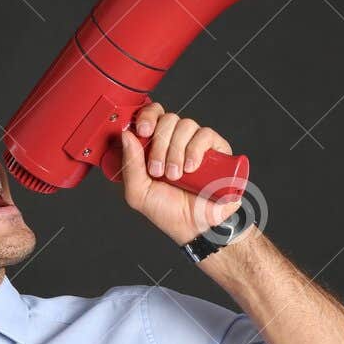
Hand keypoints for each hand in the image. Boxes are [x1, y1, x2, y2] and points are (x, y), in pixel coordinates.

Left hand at [115, 102, 243, 243]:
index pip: (153, 115)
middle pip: (168, 119)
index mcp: (157, 147)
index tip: (143, 131)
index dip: (147, 116)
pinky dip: (195, 149)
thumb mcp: (139, 192)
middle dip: (159, 144)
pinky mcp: (217, 150)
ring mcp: (197, 145)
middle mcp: (177, 142)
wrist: (195, 228)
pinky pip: (205, 135)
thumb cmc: (169, 212)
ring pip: (185, 125)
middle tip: (158, 170)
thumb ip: (130, 165)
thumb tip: (126, 135)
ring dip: (176, 151)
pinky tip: (191, 168)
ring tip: (176, 176)